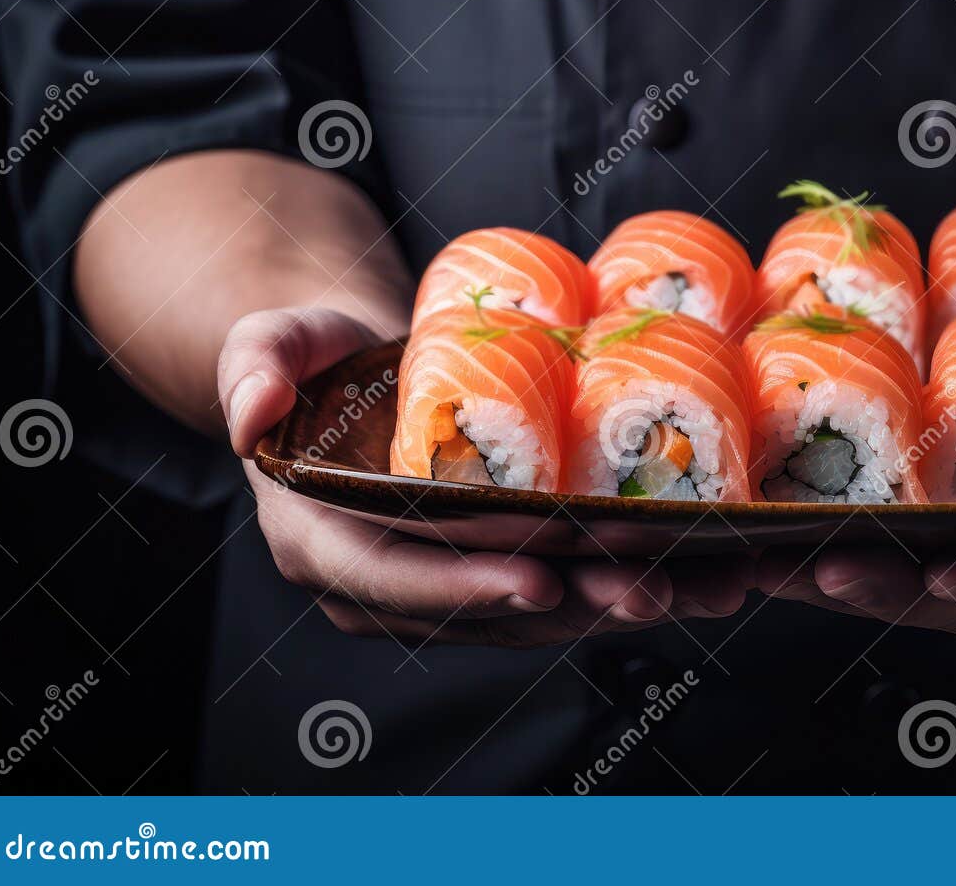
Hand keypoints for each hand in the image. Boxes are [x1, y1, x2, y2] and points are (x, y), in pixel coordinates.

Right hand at [219, 307, 751, 647]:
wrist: (358, 374)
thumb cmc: (316, 357)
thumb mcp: (268, 342)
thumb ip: (253, 365)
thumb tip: (251, 413)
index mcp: (321, 543)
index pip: (392, 578)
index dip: (464, 585)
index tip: (538, 579)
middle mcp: (384, 585)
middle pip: (485, 609)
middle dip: (574, 603)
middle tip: (651, 587)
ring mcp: (445, 587)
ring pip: (539, 614)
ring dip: (621, 603)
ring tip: (700, 585)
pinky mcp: (497, 573)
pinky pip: (568, 591)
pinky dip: (632, 583)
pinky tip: (703, 574)